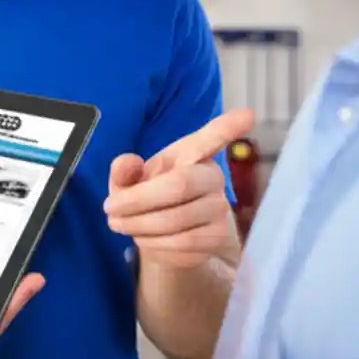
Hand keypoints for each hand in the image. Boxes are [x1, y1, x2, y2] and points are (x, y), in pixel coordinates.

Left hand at [104, 109, 254, 268]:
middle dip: (137, 200)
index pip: (212, 138)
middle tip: (110, 210)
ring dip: (139, 225)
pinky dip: (153, 244)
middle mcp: (212, 177)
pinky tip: (143, 238)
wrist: (162, 234)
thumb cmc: (148, 195)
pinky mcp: (218, 237)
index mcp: (192, 154)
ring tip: (120, 225)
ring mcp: (219, 208)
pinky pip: (182, 244)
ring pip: (176, 220)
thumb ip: (124, 169)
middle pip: (178, 185)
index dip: (229, 127)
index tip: (248, 114)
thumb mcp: (129, 179)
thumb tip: (129, 164)